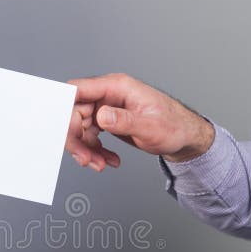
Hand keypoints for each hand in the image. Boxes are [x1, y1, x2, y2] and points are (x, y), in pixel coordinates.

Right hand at [66, 74, 214, 170]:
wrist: (183, 136)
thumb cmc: (174, 126)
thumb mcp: (150, 127)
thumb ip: (124, 121)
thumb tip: (101, 116)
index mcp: (117, 87)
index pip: (79, 91)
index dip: (66, 110)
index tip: (67, 133)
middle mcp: (108, 95)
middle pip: (75, 113)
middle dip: (76, 139)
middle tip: (86, 160)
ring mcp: (106, 108)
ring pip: (80, 128)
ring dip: (85, 150)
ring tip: (100, 164)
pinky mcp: (107, 121)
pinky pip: (90, 136)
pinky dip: (95, 152)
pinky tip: (108, 160)